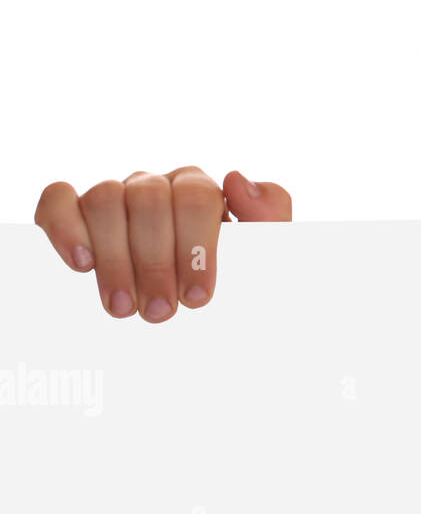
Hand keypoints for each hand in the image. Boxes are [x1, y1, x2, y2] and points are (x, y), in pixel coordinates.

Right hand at [34, 167, 291, 322]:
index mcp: (203, 192)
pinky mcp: (72, 215)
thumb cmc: (237, 291)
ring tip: (124, 308)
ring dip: (114, 258)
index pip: (196, 196)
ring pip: (104, 199)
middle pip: (149, 198)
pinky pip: (58, 201)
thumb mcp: (267, 259)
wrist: (206, 334)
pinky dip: (64, 226)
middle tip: (161, 313)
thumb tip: (234, 179)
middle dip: (155, 261)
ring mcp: (114, 198)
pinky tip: (81, 264)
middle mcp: (157, 187)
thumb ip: (269, 216)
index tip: (199, 296)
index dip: (195, 245)